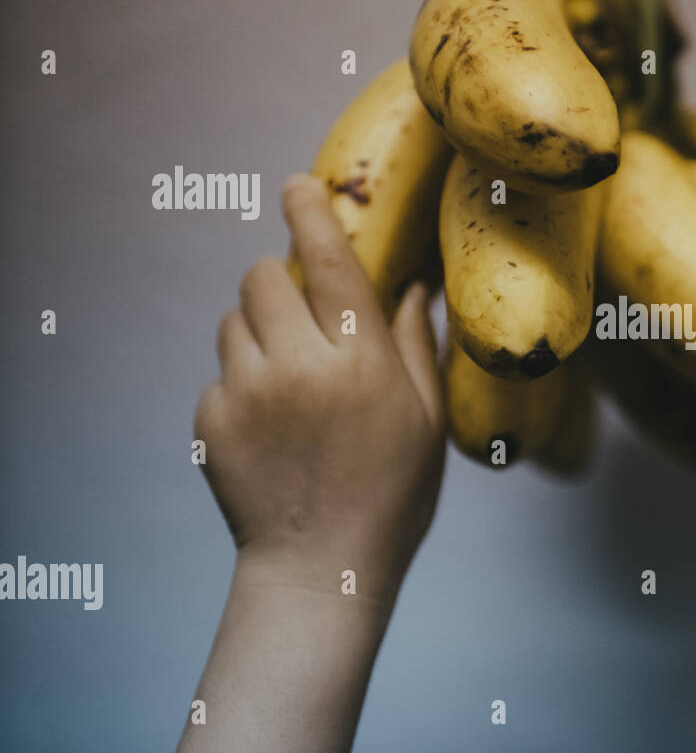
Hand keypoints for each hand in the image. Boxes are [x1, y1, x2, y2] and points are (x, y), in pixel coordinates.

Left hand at [194, 174, 444, 605]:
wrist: (319, 568)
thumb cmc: (391, 496)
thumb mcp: (426, 420)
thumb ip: (417, 345)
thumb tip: (415, 285)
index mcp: (362, 362)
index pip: (331, 262)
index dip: (311, 212)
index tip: (298, 184)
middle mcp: (300, 367)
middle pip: (262, 277)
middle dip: (280, 283)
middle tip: (303, 317)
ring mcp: (249, 394)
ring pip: (233, 321)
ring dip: (258, 332)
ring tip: (289, 381)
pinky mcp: (212, 420)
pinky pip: (220, 374)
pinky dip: (242, 384)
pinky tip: (272, 428)